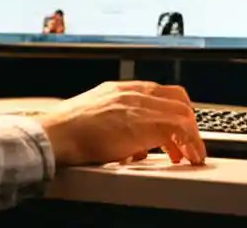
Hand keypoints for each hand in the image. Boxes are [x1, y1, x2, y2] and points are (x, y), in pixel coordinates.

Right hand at [38, 81, 206, 166]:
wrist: (55, 135)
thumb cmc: (68, 130)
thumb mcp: (97, 115)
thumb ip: (118, 123)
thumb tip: (135, 148)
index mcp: (122, 89)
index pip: (161, 92)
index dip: (175, 111)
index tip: (178, 129)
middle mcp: (134, 93)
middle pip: (178, 99)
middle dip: (188, 122)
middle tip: (189, 142)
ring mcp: (139, 106)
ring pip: (182, 113)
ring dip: (191, 136)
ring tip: (191, 154)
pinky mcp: (143, 124)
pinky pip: (177, 129)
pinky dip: (188, 143)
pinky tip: (187, 157)